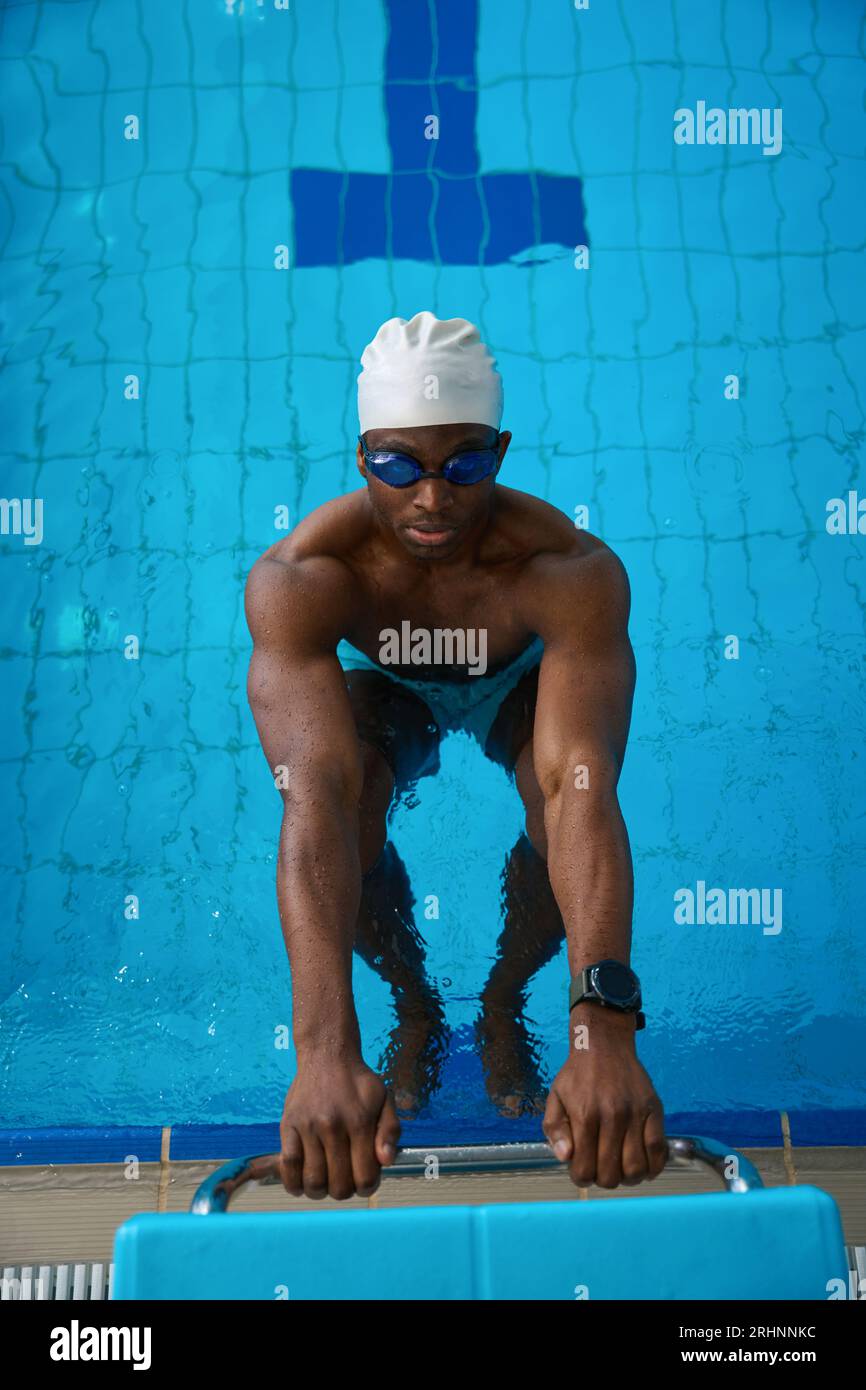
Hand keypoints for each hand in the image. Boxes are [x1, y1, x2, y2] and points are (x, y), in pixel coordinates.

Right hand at [279, 1053, 400, 1199]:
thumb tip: (386, 1161)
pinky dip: (293, 1183)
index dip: (368, 1188)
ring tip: (325, 1184)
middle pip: (339, 1184)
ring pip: (313, 1180)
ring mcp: (308, 1127)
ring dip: (321, 1192)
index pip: (365, 1175)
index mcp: (360, 1122)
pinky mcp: (288, 1125)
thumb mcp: (385, 1099)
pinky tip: (301, 1185)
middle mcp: (333, 1126)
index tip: (365, 1183)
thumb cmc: (358, 1081)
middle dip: (345, 1191)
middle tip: (346, 1183)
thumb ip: (390, 1131)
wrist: (326, 1055)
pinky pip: (288, 1165)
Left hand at [543, 1005, 665, 1188]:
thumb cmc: (577, 1074)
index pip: (585, 1168)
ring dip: (628, 1178)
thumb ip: (554, 1129)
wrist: (604, 1044)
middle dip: (603, 1180)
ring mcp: (636, 1114)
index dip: (581, 1178)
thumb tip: (565, 1157)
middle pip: (612, 1174)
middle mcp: (612, 1116)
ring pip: (637, 1168)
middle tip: (601, 1170)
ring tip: (621, 1169)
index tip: (581, 1172)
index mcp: (584, 1114)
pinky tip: (644, 1166)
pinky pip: (659, 1150)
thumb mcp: (555, 1097)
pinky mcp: (654, 1110)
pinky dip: (654, 1167)